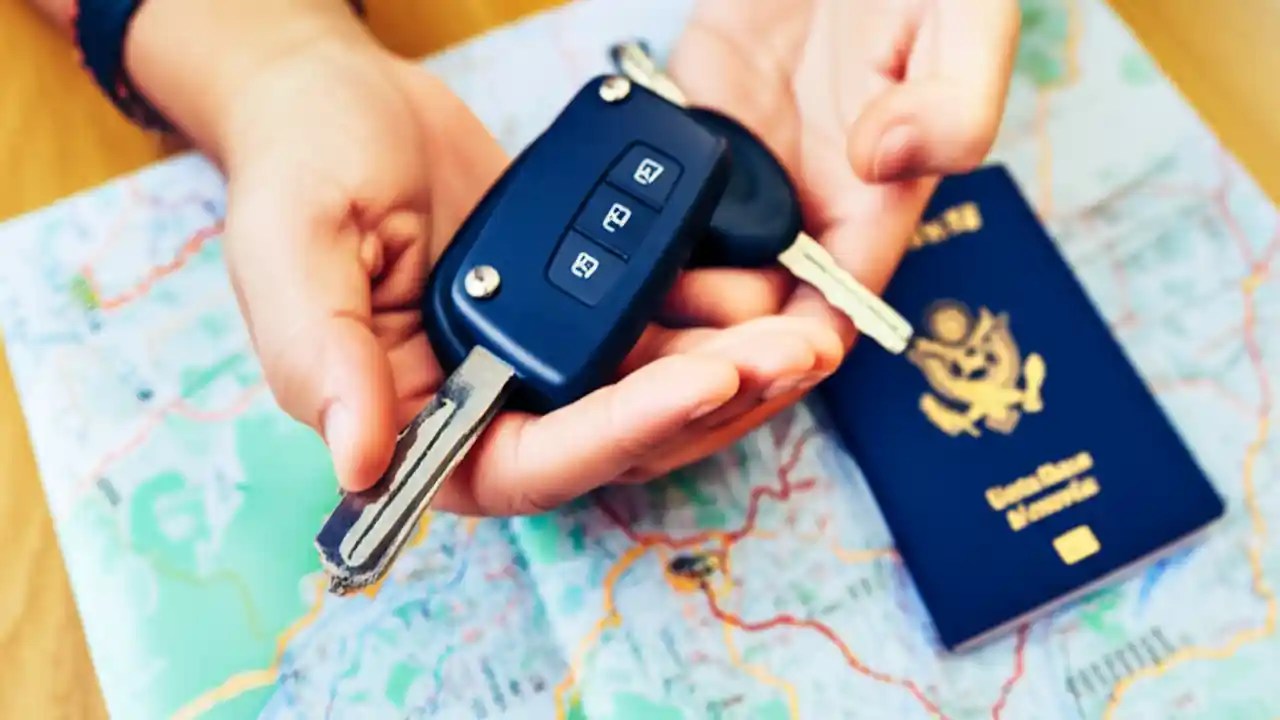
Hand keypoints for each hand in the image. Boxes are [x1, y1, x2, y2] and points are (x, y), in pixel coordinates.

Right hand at [192, 30, 845, 513]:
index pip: (529, 462)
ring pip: (653, 392)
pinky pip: (656, 332)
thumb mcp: (291, 247)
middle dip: (710, 400)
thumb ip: (318, 356)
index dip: (621, 432)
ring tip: (807, 330)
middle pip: (617, 437)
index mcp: (416, 417)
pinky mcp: (577, 310)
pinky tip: (770, 291)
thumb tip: (360, 462)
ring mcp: (540, 357)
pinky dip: (715, 320)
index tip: (704, 381)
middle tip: (793, 350)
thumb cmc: (300, 166)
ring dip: (734, 370)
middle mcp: (488, 403)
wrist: (342, 97)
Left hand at [639, 0, 1019, 467]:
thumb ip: (952, 102)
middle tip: (660, 353)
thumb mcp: (964, 19)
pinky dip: (624, 227)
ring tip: (619, 314)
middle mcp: (804, 191)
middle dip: (709, 343)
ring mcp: (741, 159)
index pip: (835, 305)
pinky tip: (592, 254)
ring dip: (659, 298)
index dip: (793, 351)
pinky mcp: (686, 115)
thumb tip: (888, 163)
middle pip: (751, 306)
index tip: (753, 367)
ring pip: (691, 263)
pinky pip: (650, 193)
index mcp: (876, 194)